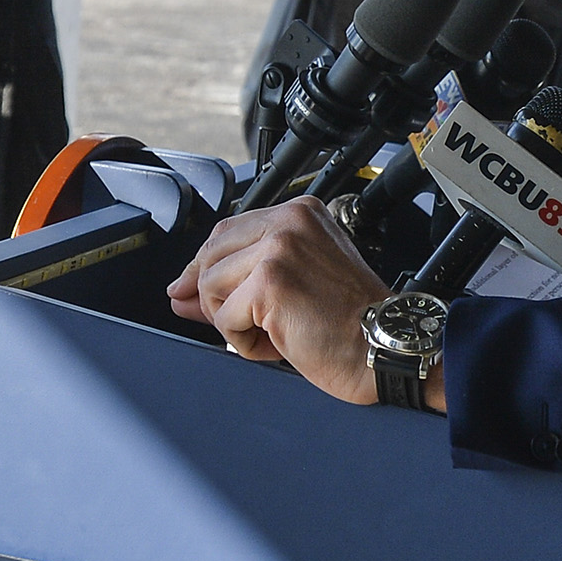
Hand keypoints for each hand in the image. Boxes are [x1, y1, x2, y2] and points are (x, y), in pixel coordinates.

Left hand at [167, 199, 398, 406]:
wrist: (383, 347)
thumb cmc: (351, 323)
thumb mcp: (293, 285)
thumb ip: (237, 281)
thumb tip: (178, 293)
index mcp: (300, 213)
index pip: (226, 232)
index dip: (205, 268)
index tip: (191, 292)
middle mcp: (289, 221)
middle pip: (210, 255)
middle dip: (213, 298)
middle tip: (245, 325)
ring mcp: (279, 248)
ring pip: (211, 286)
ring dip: (231, 322)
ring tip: (272, 333)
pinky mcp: (269, 281)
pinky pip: (223, 316)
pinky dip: (242, 341)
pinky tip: (276, 343)